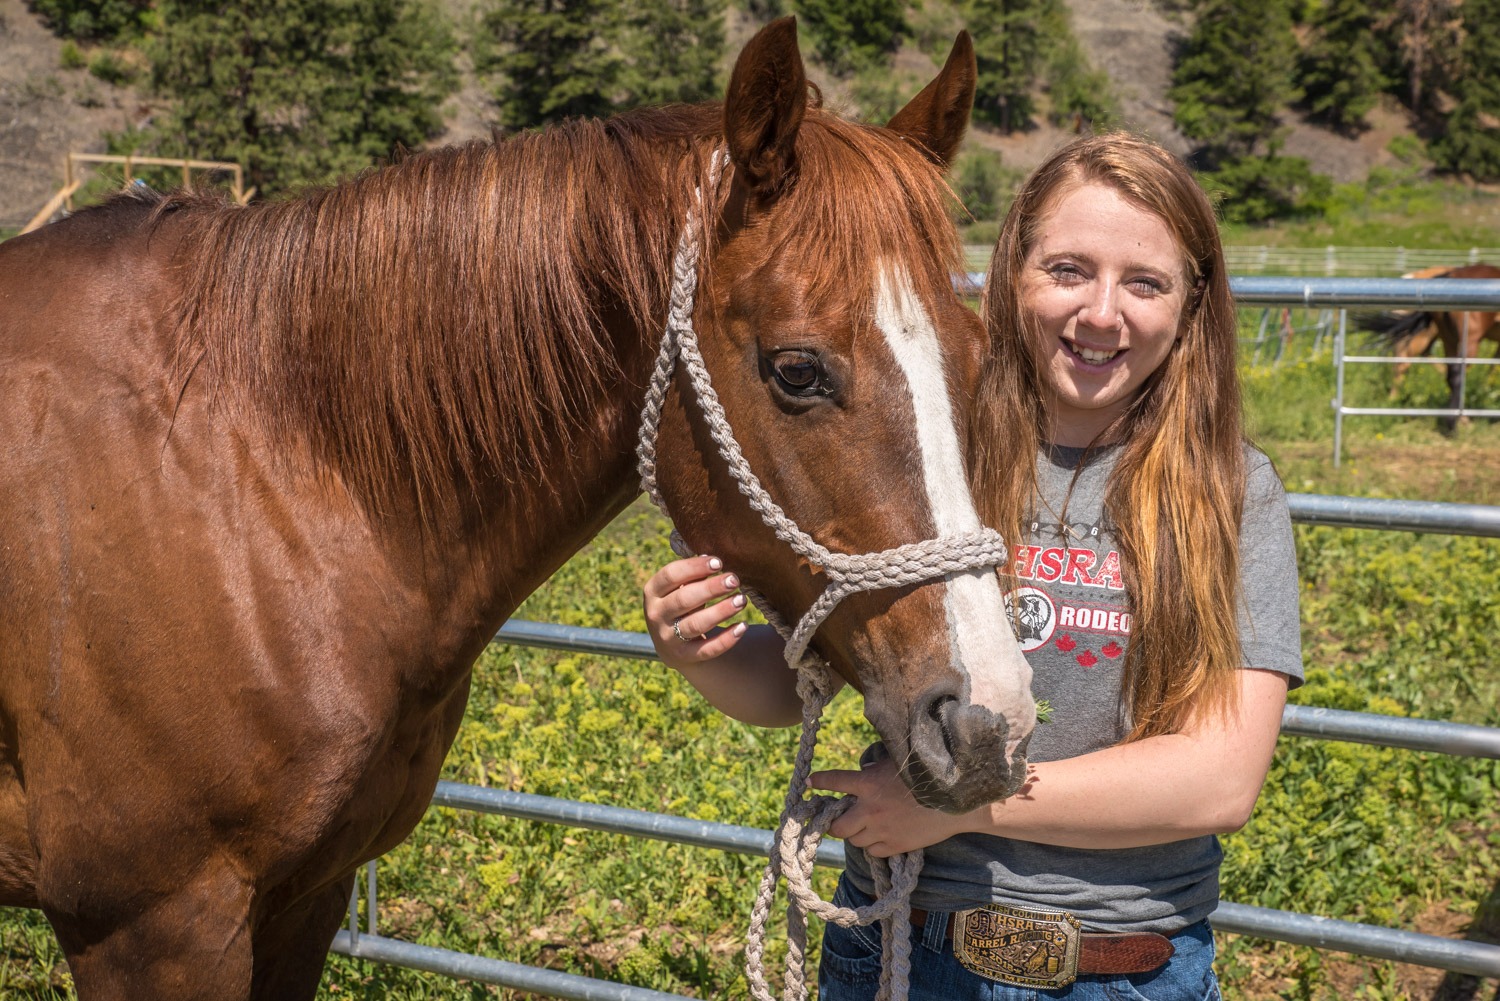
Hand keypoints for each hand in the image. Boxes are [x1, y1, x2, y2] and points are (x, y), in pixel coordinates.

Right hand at [642, 556, 749, 670]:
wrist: (673, 643)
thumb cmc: (683, 604)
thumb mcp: (680, 587)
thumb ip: (693, 573)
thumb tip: (712, 557)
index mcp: (653, 591)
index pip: (670, 575)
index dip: (694, 567)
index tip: (718, 562)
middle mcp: (655, 615)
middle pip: (683, 599)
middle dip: (711, 588)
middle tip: (734, 580)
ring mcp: (667, 638)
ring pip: (696, 625)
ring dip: (721, 611)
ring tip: (742, 600)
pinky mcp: (683, 657)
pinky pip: (707, 650)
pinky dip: (726, 639)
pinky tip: (743, 626)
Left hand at [810, 757, 973, 857]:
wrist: (955, 802)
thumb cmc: (928, 775)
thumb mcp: (898, 762)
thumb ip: (876, 767)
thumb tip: (862, 768)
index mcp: (868, 784)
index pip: (834, 781)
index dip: (819, 781)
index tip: (810, 783)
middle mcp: (870, 809)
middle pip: (837, 826)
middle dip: (834, 822)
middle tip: (839, 817)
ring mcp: (882, 830)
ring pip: (854, 840)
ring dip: (855, 833)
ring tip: (865, 825)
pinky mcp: (895, 846)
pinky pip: (872, 851)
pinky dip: (873, 845)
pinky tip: (881, 835)